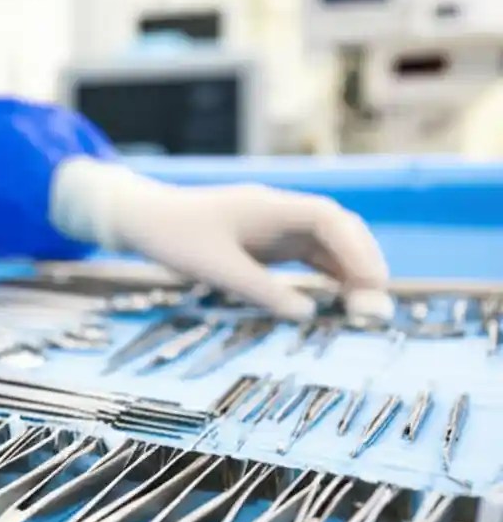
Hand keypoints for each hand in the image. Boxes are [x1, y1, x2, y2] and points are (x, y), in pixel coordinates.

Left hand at [50, 159, 391, 320]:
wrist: (143, 219)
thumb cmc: (175, 237)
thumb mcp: (215, 269)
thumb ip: (261, 290)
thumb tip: (307, 314)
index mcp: (268, 207)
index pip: (327, 219)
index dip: (355, 248)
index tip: (372, 281)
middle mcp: (279, 213)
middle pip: (337, 229)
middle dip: (362, 261)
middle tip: (377, 304)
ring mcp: (275, 226)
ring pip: (326, 245)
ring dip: (348, 273)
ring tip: (365, 311)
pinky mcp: (268, 242)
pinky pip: (308, 256)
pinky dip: (328, 276)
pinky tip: (342, 302)